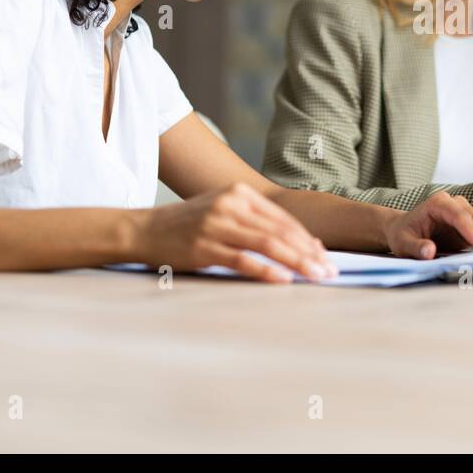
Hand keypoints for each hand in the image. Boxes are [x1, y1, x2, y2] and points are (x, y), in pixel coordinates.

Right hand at [134, 182, 336, 282]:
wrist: (144, 229)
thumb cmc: (189, 225)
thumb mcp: (223, 211)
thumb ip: (255, 222)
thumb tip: (298, 244)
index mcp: (239, 193)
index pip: (283, 219)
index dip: (307, 239)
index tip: (325, 257)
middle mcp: (231, 204)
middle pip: (280, 231)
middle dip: (309, 253)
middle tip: (329, 271)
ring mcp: (217, 225)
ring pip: (267, 244)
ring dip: (296, 262)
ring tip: (315, 276)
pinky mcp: (204, 247)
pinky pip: (243, 260)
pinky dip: (266, 271)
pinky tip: (284, 280)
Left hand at [384, 191, 472, 259]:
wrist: (405, 231)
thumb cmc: (403, 234)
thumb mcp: (403, 243)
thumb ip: (415, 247)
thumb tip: (429, 252)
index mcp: (438, 203)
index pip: (457, 214)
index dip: (470, 229)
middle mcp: (455, 204)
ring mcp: (466, 213)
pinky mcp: (472, 225)